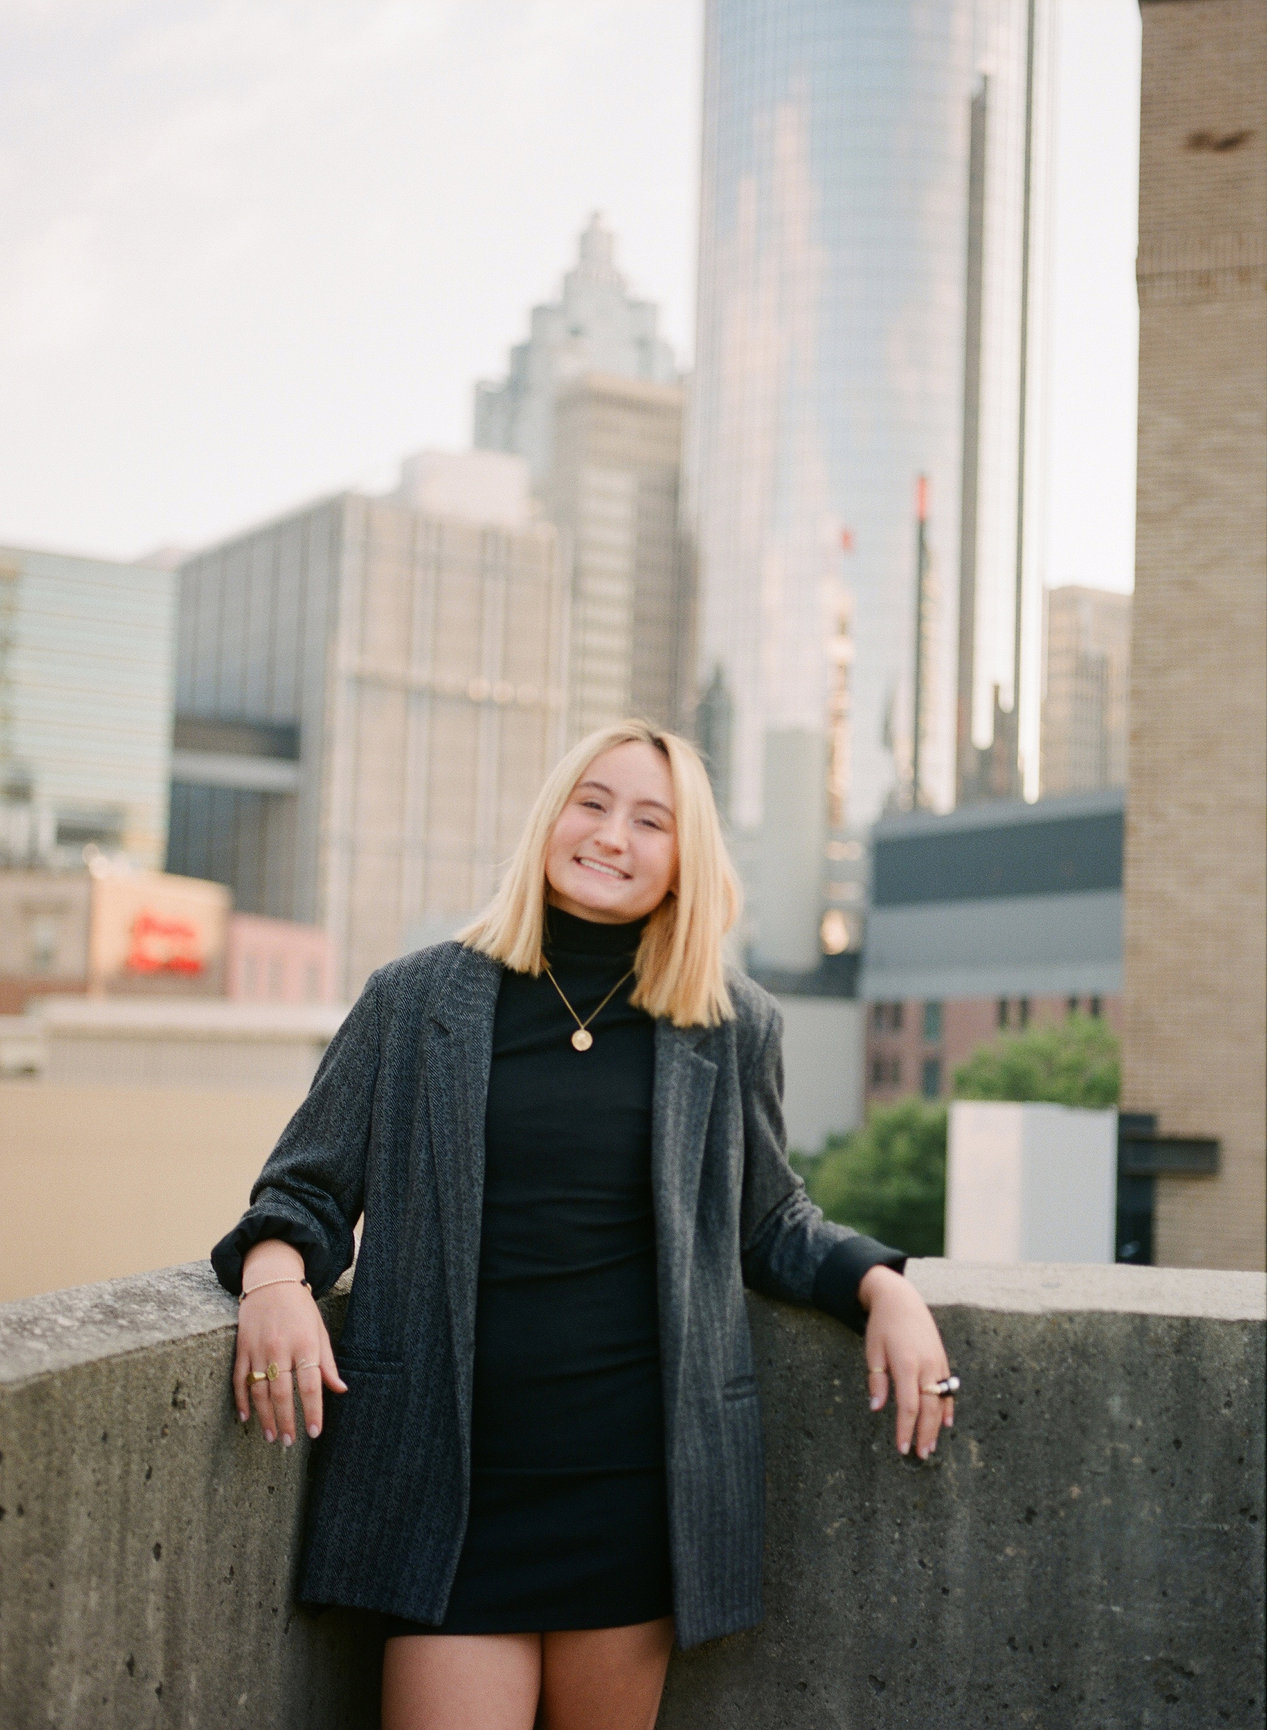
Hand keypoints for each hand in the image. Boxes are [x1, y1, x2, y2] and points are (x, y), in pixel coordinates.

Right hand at [233, 1241, 346, 1444]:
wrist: (272, 1281)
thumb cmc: (301, 1309)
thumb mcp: (320, 1331)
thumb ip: (327, 1363)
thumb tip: (341, 1390)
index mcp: (305, 1343)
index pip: (310, 1384)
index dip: (313, 1410)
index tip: (315, 1432)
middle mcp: (281, 1348)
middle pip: (283, 1392)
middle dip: (286, 1421)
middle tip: (288, 1442)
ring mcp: (258, 1348)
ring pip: (259, 1390)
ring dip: (265, 1416)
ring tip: (270, 1436)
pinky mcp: (242, 1347)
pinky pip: (239, 1379)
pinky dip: (241, 1400)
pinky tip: (246, 1418)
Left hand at [857, 1264, 953, 1460]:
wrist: (901, 1299)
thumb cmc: (883, 1325)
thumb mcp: (873, 1351)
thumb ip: (877, 1380)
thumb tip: (876, 1408)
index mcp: (906, 1364)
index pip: (908, 1406)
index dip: (905, 1429)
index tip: (901, 1448)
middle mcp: (926, 1366)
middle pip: (929, 1408)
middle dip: (925, 1434)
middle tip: (920, 1455)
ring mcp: (937, 1363)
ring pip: (941, 1401)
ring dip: (937, 1426)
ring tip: (931, 1446)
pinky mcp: (943, 1360)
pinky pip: (948, 1389)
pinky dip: (948, 1407)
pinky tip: (947, 1423)